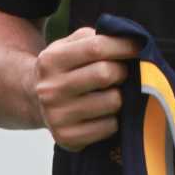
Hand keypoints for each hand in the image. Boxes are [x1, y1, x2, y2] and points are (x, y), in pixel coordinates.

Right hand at [31, 26, 141, 149]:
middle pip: (106, 74)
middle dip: (122, 71)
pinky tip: (103, 113)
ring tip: (110, 92)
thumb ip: (97, 36)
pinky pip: (110, 126)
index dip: (124, 46)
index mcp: (51, 60)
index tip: (139, 46)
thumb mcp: (71, 44)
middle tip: (121, 73)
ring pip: (113, 101)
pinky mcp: (67, 138)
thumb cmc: (66, 67)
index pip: (96, 47)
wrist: (36, 100)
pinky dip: (114, 119)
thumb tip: (132, 40)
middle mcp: (50, 89)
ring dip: (120, 96)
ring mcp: (57, 116)